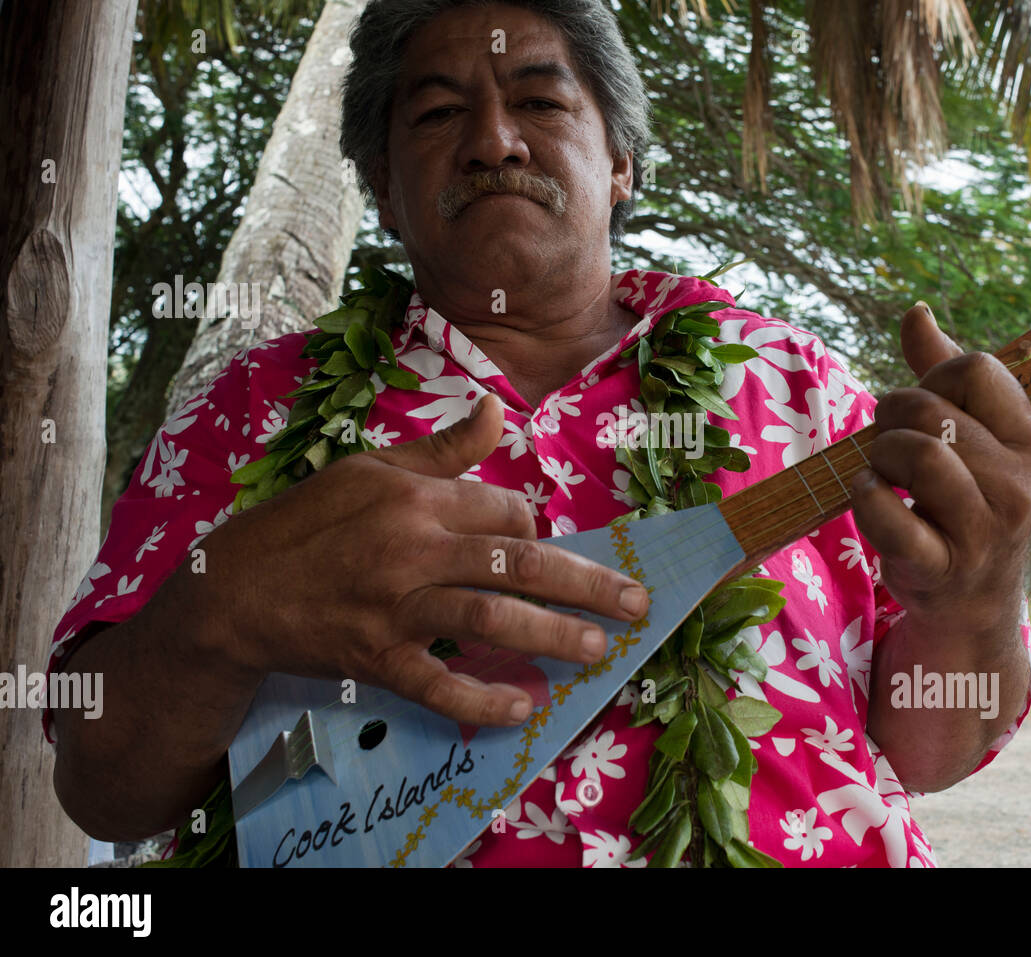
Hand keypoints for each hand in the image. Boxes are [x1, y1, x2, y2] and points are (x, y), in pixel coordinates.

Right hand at [195, 393, 648, 725]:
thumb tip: (496, 408)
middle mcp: (413, 548)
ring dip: (553, 636)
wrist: (231, 590)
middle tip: (637, 604)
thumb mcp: (371, 468)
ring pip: (491, 620)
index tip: (545, 550)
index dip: (537, 531)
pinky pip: (437, 684)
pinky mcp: (373, 657)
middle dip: (587, 584)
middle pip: (519, 565)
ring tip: (599, 649)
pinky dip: (481, 699)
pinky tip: (522, 708)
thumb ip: (443, 450)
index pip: (507, 513)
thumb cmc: (305, 523)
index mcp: (416, 497)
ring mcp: (394, 606)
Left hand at [849, 303, 1030, 634]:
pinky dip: (866, 498)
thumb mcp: (971, 435)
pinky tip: (868, 496)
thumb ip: (941, 371)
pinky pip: (892, 518)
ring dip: (880, 454)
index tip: (924, 408)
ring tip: (882, 470)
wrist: (971, 598)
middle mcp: (1023, 484)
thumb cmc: (966, 500)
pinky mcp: (943, 567)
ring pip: (920, 454)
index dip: (931, 378)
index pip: (976, 368)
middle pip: (935, 409)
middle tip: (888, 440)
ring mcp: (986, 530)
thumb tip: (916, 311)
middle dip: (893, 414)